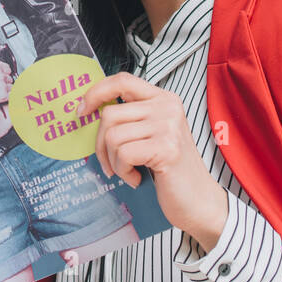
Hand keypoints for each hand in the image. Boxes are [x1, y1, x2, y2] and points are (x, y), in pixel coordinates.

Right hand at [0, 58, 13, 108]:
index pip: (8, 68)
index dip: (4, 73)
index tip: (1, 77)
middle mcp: (0, 76)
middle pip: (10, 78)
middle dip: (5, 81)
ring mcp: (2, 86)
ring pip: (11, 87)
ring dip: (6, 89)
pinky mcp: (2, 96)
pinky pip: (11, 95)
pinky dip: (6, 97)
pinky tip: (0, 96)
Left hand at [77, 71, 228, 250]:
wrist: (199, 201)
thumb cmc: (170, 170)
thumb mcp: (153, 134)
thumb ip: (131, 119)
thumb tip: (90, 111)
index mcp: (163, 98)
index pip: (122, 81)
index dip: (96, 92)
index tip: (82, 111)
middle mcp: (167, 107)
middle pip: (110, 114)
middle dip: (101, 144)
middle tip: (110, 164)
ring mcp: (168, 126)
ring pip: (113, 136)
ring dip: (113, 161)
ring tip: (128, 172)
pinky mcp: (166, 148)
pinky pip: (123, 154)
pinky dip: (123, 172)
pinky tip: (137, 179)